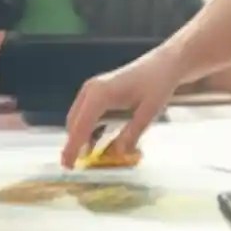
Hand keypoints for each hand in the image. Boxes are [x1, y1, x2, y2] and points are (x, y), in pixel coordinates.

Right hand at [61, 52, 181, 167]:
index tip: (68, 166)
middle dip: (74, 144)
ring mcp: (93, 88)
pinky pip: (86, 113)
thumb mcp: (149, 112)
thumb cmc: (157, 85)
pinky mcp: (98, 91)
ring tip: (88, 157)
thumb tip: (117, 154)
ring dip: (81, 136)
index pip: (80, 126)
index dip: (72, 148)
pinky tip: (98, 141)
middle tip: (75, 166)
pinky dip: (88, 128)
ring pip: (78, 118)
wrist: (163, 64)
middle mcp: (91, 90)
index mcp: (100, 94)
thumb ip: (132, 134)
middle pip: (74, 123)